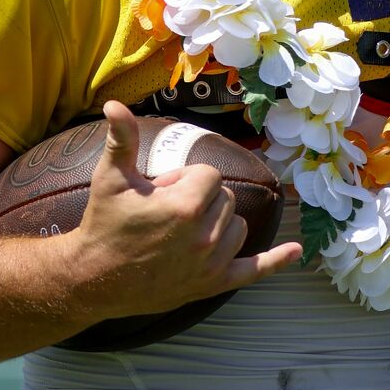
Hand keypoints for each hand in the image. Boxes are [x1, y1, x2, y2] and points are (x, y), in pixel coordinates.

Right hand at [71, 101, 299, 317]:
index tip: (160, 192)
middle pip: (224, 199)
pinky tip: (296, 251)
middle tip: (164, 213)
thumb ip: (121, 140)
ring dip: (218, 224)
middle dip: (199, 200)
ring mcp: (212, 263)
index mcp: (185, 206)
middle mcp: (205, 236)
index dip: (184, 180)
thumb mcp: (111, 179)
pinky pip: (254, 270)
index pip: (208, 175)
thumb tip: (114, 105)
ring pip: (237, 226)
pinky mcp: (213, 284)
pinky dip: (276, 261)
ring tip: (182, 232)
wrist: (93, 279)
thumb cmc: (103, 225)